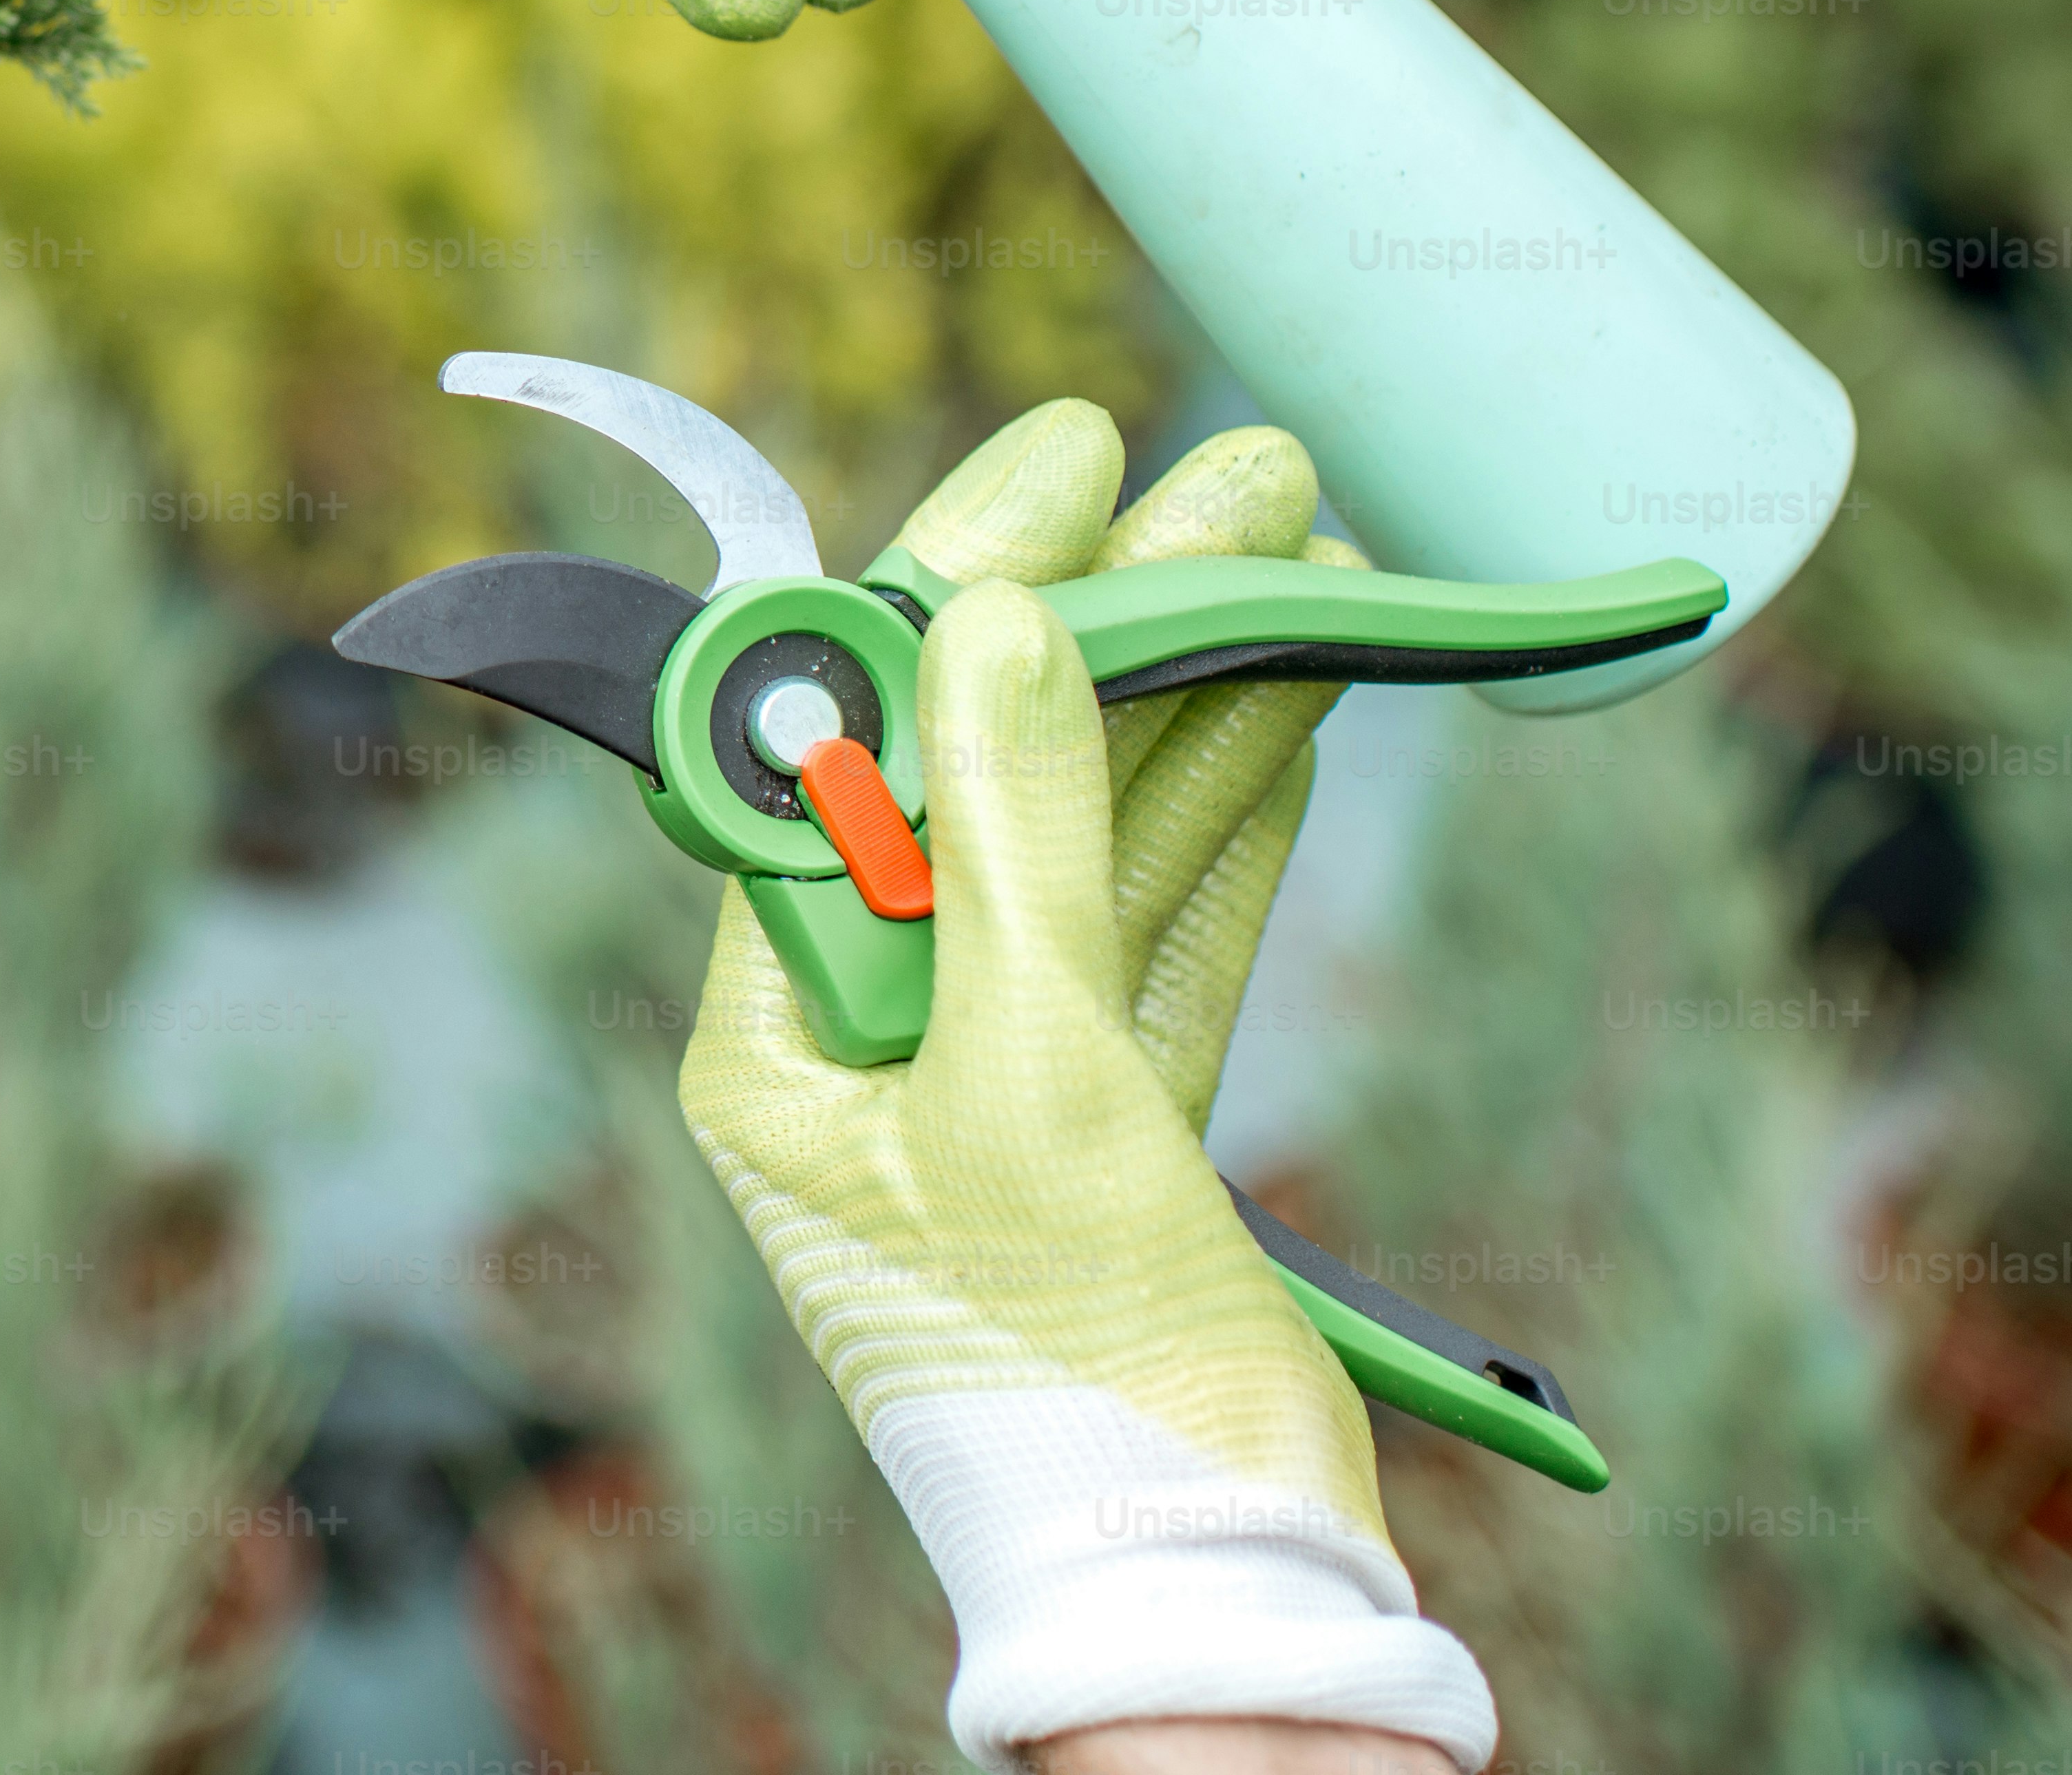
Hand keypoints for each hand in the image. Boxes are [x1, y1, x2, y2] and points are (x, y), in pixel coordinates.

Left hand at [679, 405, 1495, 1774]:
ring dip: (1195, 681)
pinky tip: (1292, 684)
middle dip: (1105, 612)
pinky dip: (1232, 803)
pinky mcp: (1112, 1117)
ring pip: (1094, 825)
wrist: (1224, 1608)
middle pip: (973, 764)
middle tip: (1227, 467)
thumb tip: (987, 625)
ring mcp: (992, 1072)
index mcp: (774, 1038)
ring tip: (1297, 530)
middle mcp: (862, 1038)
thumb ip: (1019, 845)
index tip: (1064, 464)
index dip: (946, 588)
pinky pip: (1164, 917)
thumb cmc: (1088, 1396)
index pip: (841, 751)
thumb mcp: (1045, 1088)